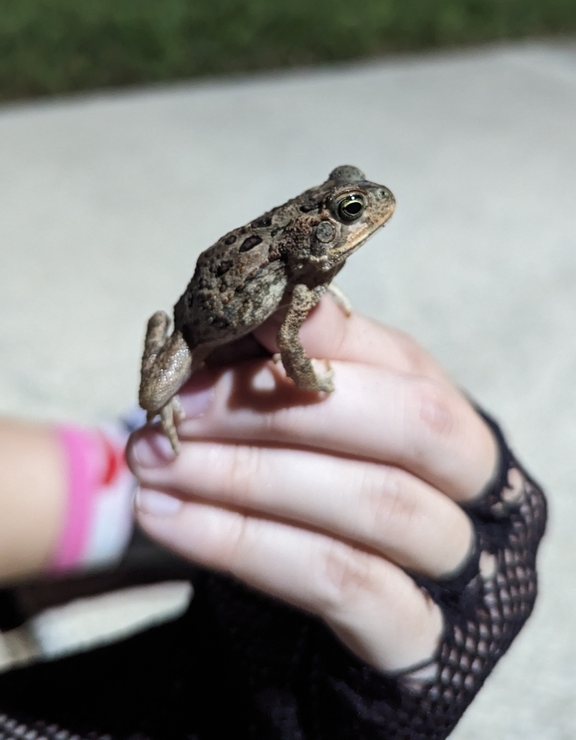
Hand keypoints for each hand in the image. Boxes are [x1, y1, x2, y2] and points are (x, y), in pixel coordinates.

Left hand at [127, 297, 497, 673]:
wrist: (328, 635)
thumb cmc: (315, 501)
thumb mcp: (305, 429)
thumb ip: (286, 374)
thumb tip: (254, 309)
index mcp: (447, 415)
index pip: (401, 361)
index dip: (324, 339)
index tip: (237, 323)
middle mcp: (475, 485)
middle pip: (413, 427)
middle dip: (284, 407)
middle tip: (181, 406)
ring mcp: (457, 566)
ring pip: (374, 503)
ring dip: (248, 475)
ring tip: (154, 461)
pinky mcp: (417, 639)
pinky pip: (339, 583)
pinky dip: (243, 544)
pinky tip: (167, 518)